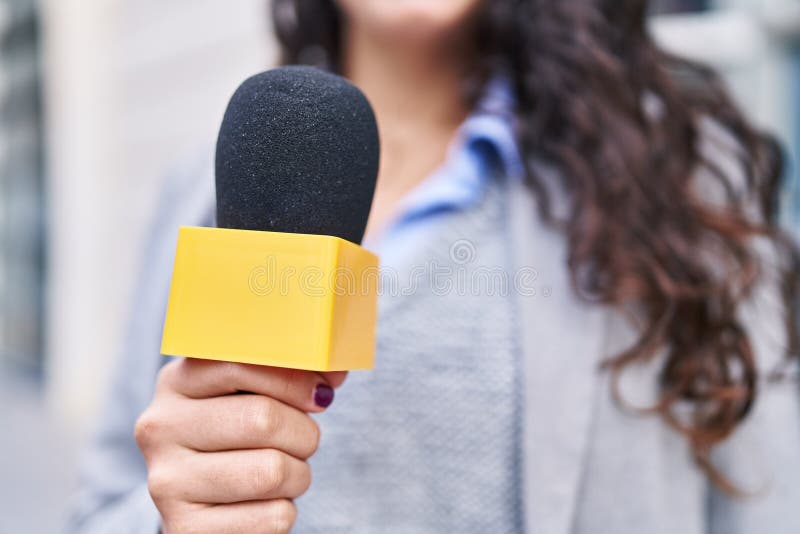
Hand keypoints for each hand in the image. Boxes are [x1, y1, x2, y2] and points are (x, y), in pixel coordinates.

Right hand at [134, 358, 345, 533]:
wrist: (209, 507)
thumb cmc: (240, 438)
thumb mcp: (251, 393)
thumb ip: (288, 372)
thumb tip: (335, 368)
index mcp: (176, 382)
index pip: (241, 364)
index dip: (295, 379)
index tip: (323, 393)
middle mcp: (160, 428)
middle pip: (263, 419)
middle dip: (302, 433)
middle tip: (300, 441)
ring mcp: (167, 481)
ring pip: (272, 471)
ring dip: (297, 474)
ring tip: (282, 472)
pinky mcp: (186, 529)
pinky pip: (272, 517)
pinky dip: (284, 510)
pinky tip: (262, 504)